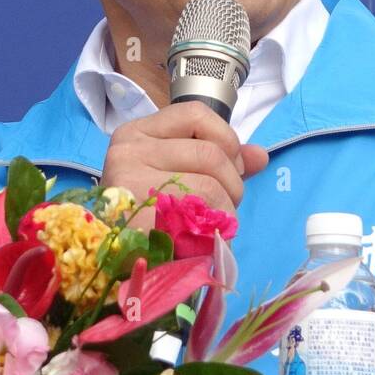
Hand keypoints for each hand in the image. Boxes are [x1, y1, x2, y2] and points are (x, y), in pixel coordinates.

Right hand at [101, 102, 269, 230]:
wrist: (113, 259)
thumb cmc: (148, 215)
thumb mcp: (181, 176)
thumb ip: (221, 161)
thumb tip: (260, 155)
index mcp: (138, 132)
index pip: (196, 114)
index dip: (226, 139)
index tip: (230, 166)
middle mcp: (128, 148)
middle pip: (210, 153)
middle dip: (232, 182)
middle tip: (224, 205)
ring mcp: (129, 179)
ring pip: (210, 184)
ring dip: (225, 210)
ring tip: (211, 226)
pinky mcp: (137, 213)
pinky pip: (198, 214)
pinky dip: (213, 229)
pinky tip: (202, 239)